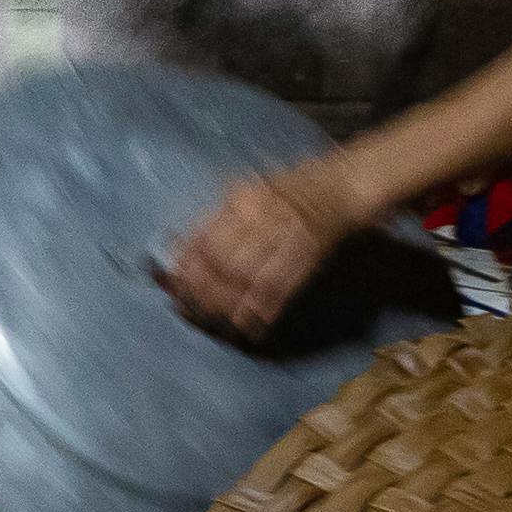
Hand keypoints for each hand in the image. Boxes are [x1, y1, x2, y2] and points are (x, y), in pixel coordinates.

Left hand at [164, 159, 364, 341]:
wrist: (340, 186)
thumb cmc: (287, 192)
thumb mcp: (246, 195)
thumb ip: (213, 222)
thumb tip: (176, 253)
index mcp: (242, 200)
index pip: (204, 240)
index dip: (186, 269)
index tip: (171, 287)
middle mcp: (262, 216)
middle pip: (223, 263)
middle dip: (202, 291)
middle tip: (189, 309)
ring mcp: (287, 236)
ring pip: (248, 280)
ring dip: (229, 305)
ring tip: (214, 320)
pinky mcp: (309, 254)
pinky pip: (281, 288)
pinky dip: (262, 310)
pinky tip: (249, 325)